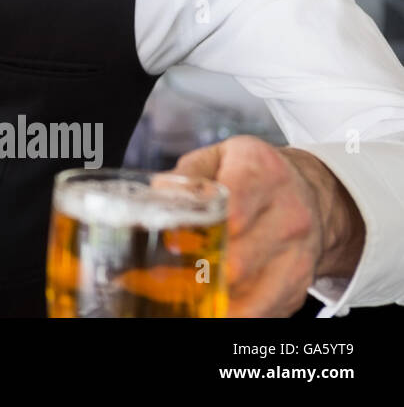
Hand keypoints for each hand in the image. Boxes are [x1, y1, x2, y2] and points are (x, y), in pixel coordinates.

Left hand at [173, 135, 365, 316]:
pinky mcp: (300, 283)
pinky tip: (214, 308)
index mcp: (263, 174)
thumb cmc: (255, 175)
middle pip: (241, 259)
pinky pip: (267, 309)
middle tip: (166, 278)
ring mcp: (299, 252)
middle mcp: (288, 214)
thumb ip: (187, 174)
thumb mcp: (220, 157)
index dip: (204, 229)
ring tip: (187, 299)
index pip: (236, 207)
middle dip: (202, 273)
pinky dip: (238, 313)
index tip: (176, 243)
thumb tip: (161, 195)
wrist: (311, 193)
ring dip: (218, 302)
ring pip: (256, 293)